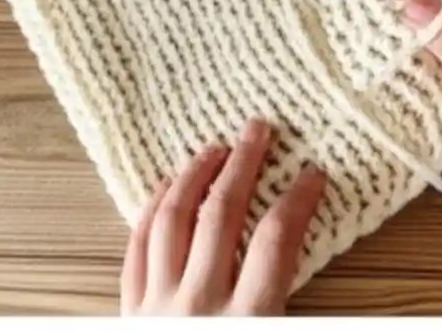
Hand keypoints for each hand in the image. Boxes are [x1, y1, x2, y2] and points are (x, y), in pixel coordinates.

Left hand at [119, 119, 326, 315]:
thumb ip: (282, 298)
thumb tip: (297, 245)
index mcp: (248, 318)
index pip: (275, 243)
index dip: (297, 202)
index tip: (312, 174)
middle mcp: (199, 303)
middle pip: (220, 216)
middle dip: (242, 166)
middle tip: (256, 130)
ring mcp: (158, 303)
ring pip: (172, 221)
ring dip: (193, 177)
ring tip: (212, 149)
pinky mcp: (129, 308)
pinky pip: (137, 246)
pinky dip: (152, 210)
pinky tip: (166, 187)